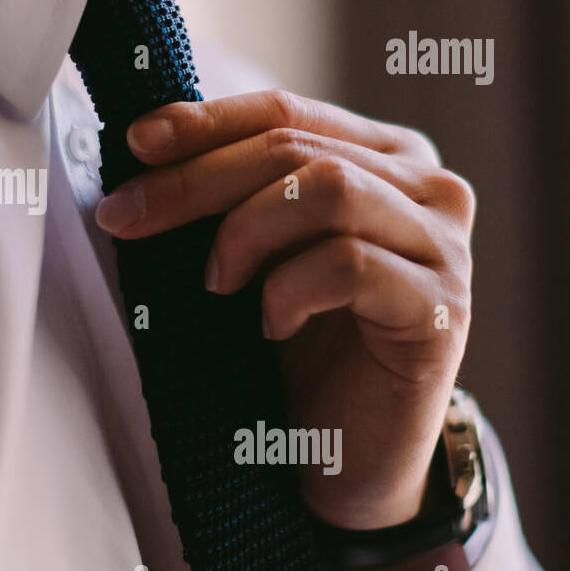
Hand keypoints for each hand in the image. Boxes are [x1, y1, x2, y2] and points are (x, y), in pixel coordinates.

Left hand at [95, 89, 474, 531]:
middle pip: (295, 148)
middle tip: (126, 216)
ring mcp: (443, 245)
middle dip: (196, 179)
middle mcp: (427, 188)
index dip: (205, 122)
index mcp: (382, 157)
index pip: (285, 112)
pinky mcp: (442, 308)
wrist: (343, 458)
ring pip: (328, 190)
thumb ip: (230, 193)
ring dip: (247, 230)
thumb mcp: (255, 254)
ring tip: (216, 284)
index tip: (135, 143)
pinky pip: (351, 264)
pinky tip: (270, 323)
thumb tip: (144, 145)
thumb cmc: (296, 351)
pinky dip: (290, 288)